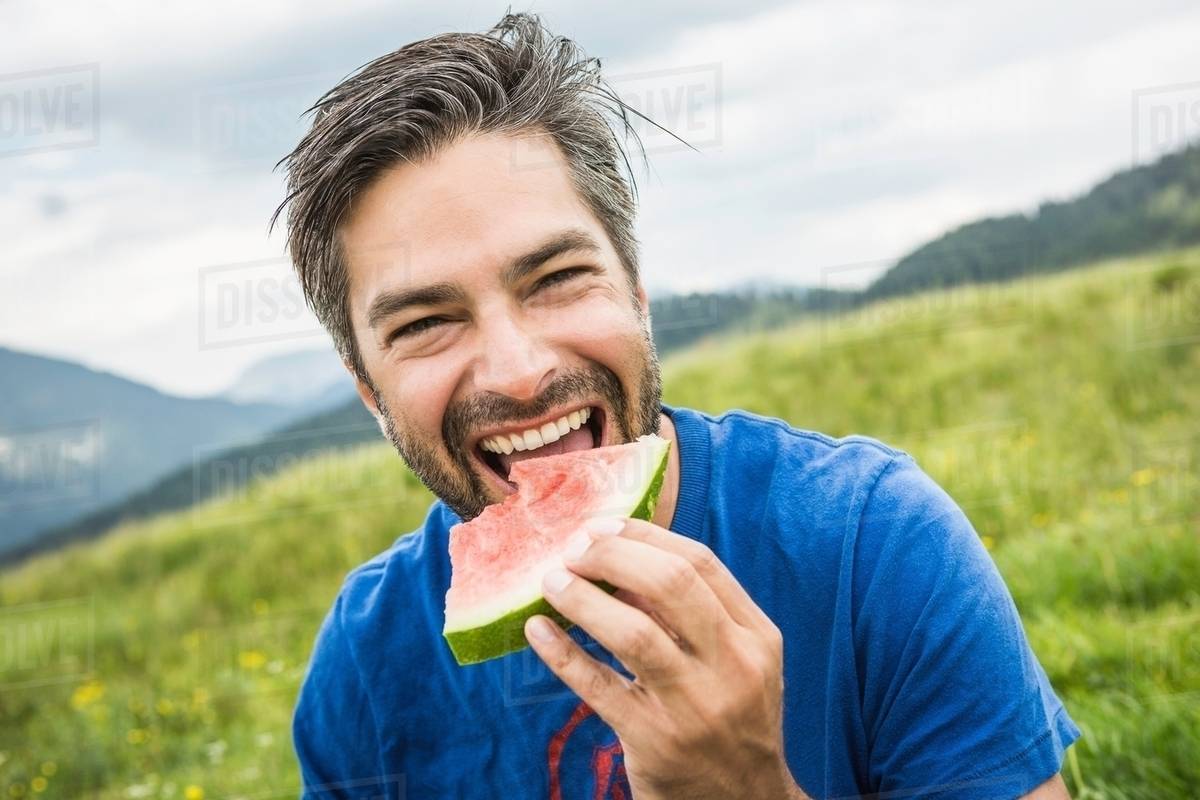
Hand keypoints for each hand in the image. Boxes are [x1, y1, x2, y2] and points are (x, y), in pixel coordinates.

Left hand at [524, 518, 806, 799]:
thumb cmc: (733, 718)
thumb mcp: (738, 663)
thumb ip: (696, 614)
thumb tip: (624, 560)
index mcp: (756, 637)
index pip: (699, 563)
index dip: (644, 536)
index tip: (603, 526)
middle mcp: (732, 667)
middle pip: (669, 584)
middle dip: (611, 556)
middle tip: (573, 549)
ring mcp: (694, 706)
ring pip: (631, 632)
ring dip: (581, 598)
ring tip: (550, 582)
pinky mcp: (654, 741)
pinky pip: (596, 686)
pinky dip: (560, 652)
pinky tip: (538, 630)